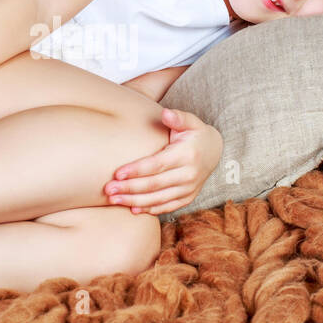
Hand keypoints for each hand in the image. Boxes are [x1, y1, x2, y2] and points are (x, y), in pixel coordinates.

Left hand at [104, 108, 221, 215]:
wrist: (214, 151)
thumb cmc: (195, 134)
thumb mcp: (190, 121)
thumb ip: (178, 117)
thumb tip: (166, 114)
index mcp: (186, 155)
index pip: (157, 165)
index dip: (136, 170)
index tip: (117, 173)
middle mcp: (189, 175)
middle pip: (154, 185)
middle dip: (129, 188)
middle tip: (108, 189)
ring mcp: (189, 189)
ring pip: (158, 199)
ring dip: (134, 201)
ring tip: (114, 200)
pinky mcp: (188, 198)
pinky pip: (167, 206)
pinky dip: (150, 209)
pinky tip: (132, 209)